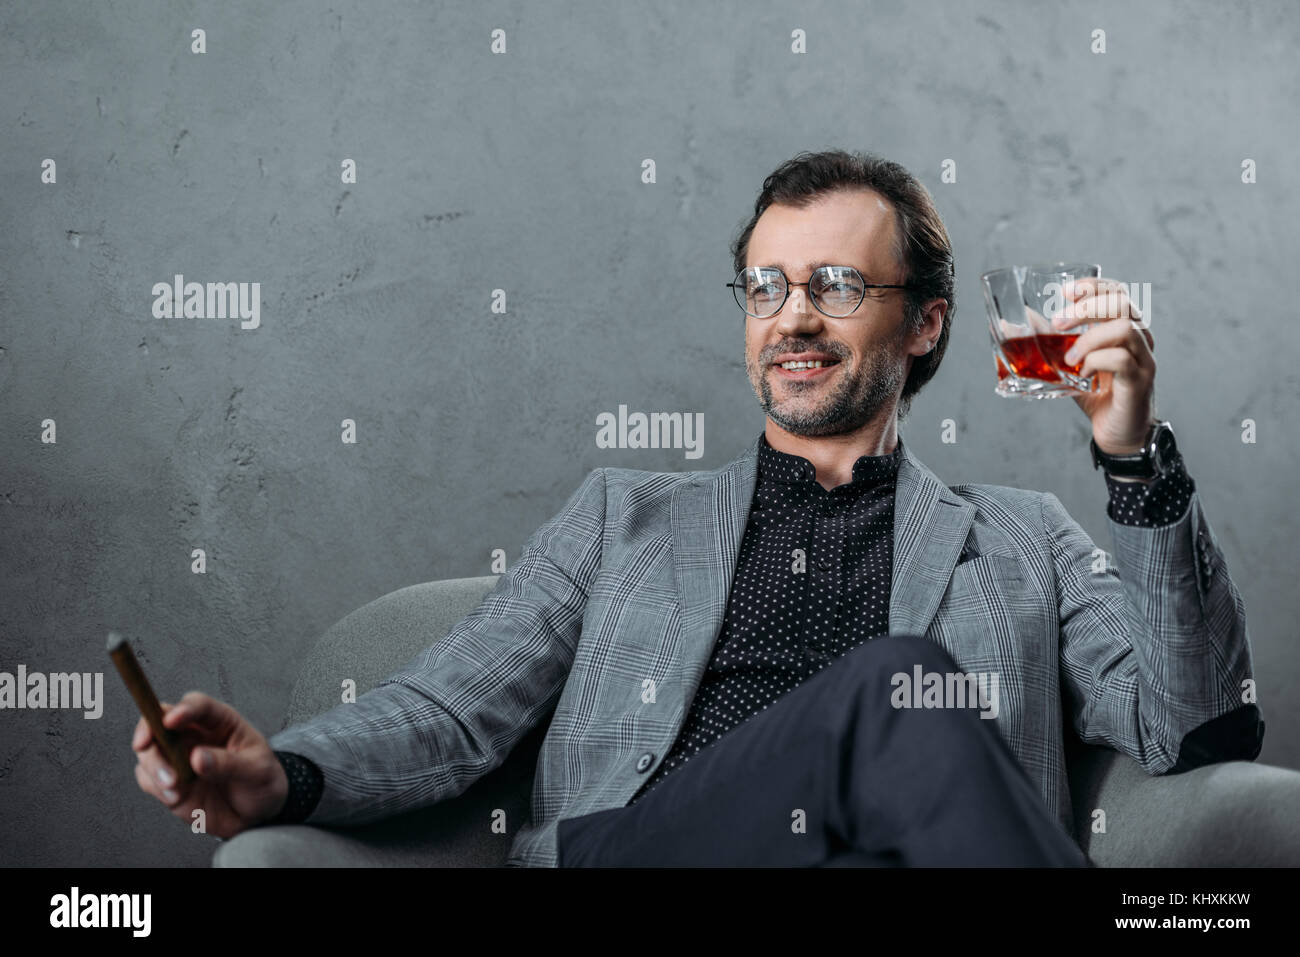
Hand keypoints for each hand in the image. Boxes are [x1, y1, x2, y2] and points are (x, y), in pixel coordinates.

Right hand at [131, 691, 288, 838]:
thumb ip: (228, 764)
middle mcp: (194, 735)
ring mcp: (177, 758)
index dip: (183, 709)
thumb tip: (197, 758)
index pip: (199, 706)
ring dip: (154, 766)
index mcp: (221, 722)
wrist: (256, 813)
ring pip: (149, 751)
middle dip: (149, 732)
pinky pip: (148, 778)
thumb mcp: (256, 771)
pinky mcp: (167, 781)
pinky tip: (175, 798)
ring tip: (174, 787)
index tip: (171, 721)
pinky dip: (155, 786)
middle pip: (160, 720)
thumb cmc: (261, 781)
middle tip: (146, 747)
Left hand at [1052, 276, 1157, 454]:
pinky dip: (1096, 361)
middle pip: (1122, 302)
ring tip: (1068, 357)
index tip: (1065, 292)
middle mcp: (1140, 339)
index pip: (1117, 292)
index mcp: (1124, 329)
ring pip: (1126, 327)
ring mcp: (1144, 359)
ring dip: (1089, 338)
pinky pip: (1122, 360)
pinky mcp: (1140, 381)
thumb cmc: (1096, 396)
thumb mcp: (1067, 366)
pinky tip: (1082, 373)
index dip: (1093, 286)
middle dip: (1085, 308)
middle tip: (1058, 324)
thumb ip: (1048, 344)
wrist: (1117, 435)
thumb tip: (1014, 324)